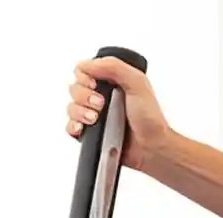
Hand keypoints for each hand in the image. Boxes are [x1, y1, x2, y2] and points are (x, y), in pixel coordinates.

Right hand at [66, 57, 171, 171]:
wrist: (152, 148)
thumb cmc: (150, 119)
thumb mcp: (138, 83)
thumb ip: (115, 67)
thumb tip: (89, 64)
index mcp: (112, 82)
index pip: (83, 70)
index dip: (85, 77)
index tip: (96, 85)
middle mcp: (102, 96)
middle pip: (74, 88)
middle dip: (84, 96)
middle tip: (101, 105)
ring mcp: (95, 115)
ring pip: (71, 107)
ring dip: (80, 112)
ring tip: (95, 119)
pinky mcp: (91, 132)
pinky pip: (70, 127)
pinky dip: (74, 127)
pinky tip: (84, 128)